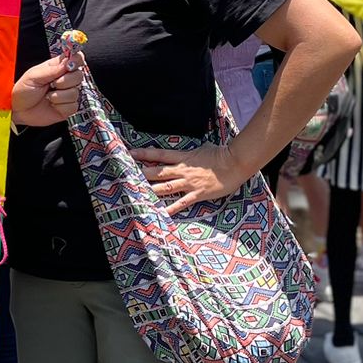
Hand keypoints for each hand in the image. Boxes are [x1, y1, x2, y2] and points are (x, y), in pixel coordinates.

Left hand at [12, 54, 83, 127]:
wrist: (18, 110)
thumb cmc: (23, 90)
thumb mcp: (34, 76)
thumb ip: (52, 69)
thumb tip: (68, 62)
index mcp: (58, 67)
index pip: (76, 59)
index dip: (77, 59)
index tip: (70, 64)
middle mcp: (65, 79)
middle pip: (79, 75)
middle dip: (65, 81)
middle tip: (51, 84)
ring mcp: (67, 94)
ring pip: (75, 92)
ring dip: (58, 95)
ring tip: (47, 96)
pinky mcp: (68, 108)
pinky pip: (73, 105)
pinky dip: (60, 105)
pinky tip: (51, 104)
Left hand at [131, 144, 248, 216]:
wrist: (235, 163)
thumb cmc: (221, 154)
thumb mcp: (202, 149)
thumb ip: (190, 153)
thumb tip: (186, 152)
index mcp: (183, 157)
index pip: (159, 154)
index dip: (144, 154)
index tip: (131, 153)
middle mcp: (183, 170)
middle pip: (158, 172)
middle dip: (142, 174)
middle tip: (127, 176)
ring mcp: (189, 183)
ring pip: (166, 187)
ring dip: (151, 190)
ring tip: (137, 193)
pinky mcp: (197, 194)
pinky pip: (181, 203)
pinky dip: (171, 209)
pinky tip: (161, 213)